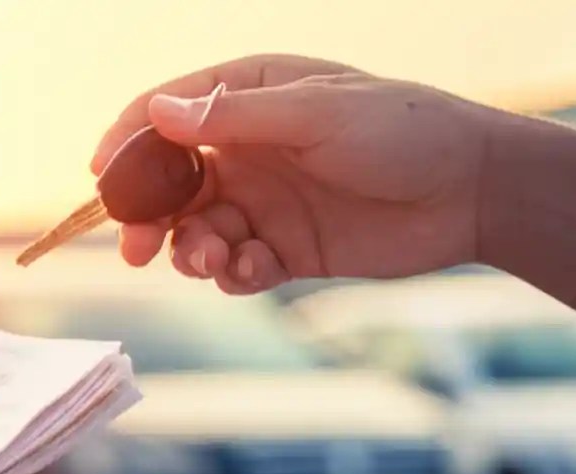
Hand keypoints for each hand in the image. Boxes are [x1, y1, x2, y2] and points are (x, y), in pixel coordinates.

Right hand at [93, 54, 496, 292]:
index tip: (103, 177)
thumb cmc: (402, 131)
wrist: (473, 192)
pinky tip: (250, 270)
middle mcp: (248, 149)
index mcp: (251, 96)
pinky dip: (231, 274)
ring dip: (190, 250)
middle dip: (147, 216)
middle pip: (171, 184)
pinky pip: (236, 266)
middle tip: (134, 247)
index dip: (129, 142)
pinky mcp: (287, 248)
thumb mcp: (316, 112)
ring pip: (197, 231)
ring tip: (211, 260)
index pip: (168, 114)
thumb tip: (160, 114)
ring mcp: (266, 201)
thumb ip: (237, 116)